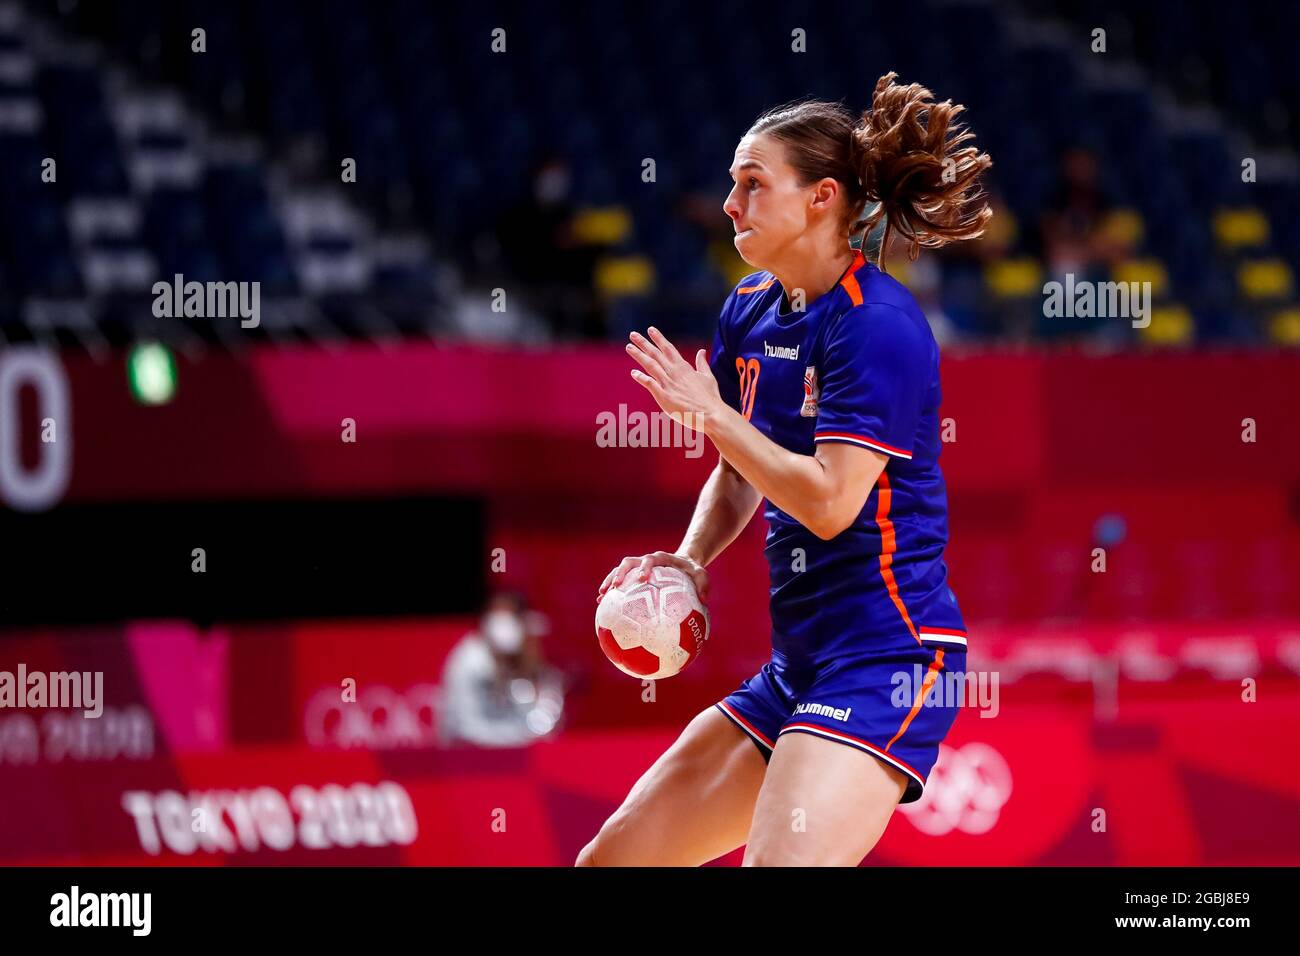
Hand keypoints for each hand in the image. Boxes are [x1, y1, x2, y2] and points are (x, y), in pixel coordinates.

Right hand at [596, 551, 710, 604]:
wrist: (683, 565)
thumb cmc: (692, 572)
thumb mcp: (701, 575)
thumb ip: (704, 584)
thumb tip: (704, 599)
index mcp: (660, 559)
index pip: (650, 559)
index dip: (644, 567)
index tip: (642, 578)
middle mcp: (645, 562)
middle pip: (628, 563)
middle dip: (619, 574)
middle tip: (615, 587)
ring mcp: (637, 569)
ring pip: (619, 572)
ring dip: (609, 582)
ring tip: (600, 597)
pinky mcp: (633, 577)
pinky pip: (620, 584)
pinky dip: (611, 593)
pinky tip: (603, 607)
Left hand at [626, 327, 723, 432]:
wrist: (711, 414)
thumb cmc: (710, 397)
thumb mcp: (708, 377)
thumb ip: (702, 363)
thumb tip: (702, 351)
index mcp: (684, 367)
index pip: (668, 349)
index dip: (659, 338)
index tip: (650, 329)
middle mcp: (674, 373)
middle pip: (656, 354)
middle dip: (644, 343)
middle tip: (633, 334)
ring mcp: (668, 384)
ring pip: (650, 365)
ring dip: (639, 355)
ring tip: (629, 347)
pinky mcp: (664, 396)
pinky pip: (650, 384)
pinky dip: (641, 378)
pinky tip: (633, 373)